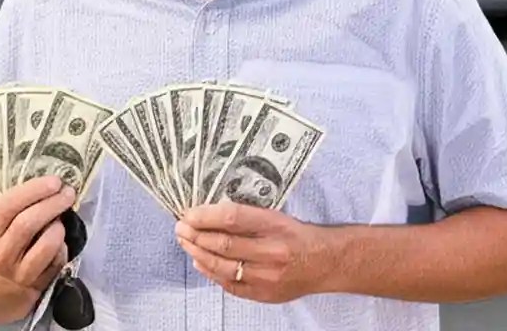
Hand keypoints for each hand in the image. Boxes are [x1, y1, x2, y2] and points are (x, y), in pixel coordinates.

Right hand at [0, 176, 75, 290]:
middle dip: (51, 204)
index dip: (31, 191)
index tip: (54, 181)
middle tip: (68, 192)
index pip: (4, 208)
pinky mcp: (39, 283)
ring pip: (46, 244)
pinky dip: (64, 245)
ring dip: (59, 226)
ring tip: (63, 216)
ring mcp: (20, 273)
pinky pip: (58, 260)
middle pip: (27, 224)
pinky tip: (61, 237)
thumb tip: (14, 173)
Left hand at [175, 201, 331, 303]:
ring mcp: (267, 276)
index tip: (189, 213)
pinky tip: (200, 263)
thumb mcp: (277, 216)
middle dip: (196, 235)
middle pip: (223, 244)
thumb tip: (210, 213)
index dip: (206, 215)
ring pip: (222, 266)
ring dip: (198, 254)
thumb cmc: (299, 235)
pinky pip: (230, 285)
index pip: (233, 218)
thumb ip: (247, 215)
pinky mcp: (264, 294)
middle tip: (180, 228)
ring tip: (186, 244)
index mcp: (276, 226)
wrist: (325, 263)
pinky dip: (211, 273)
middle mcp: (271, 252)